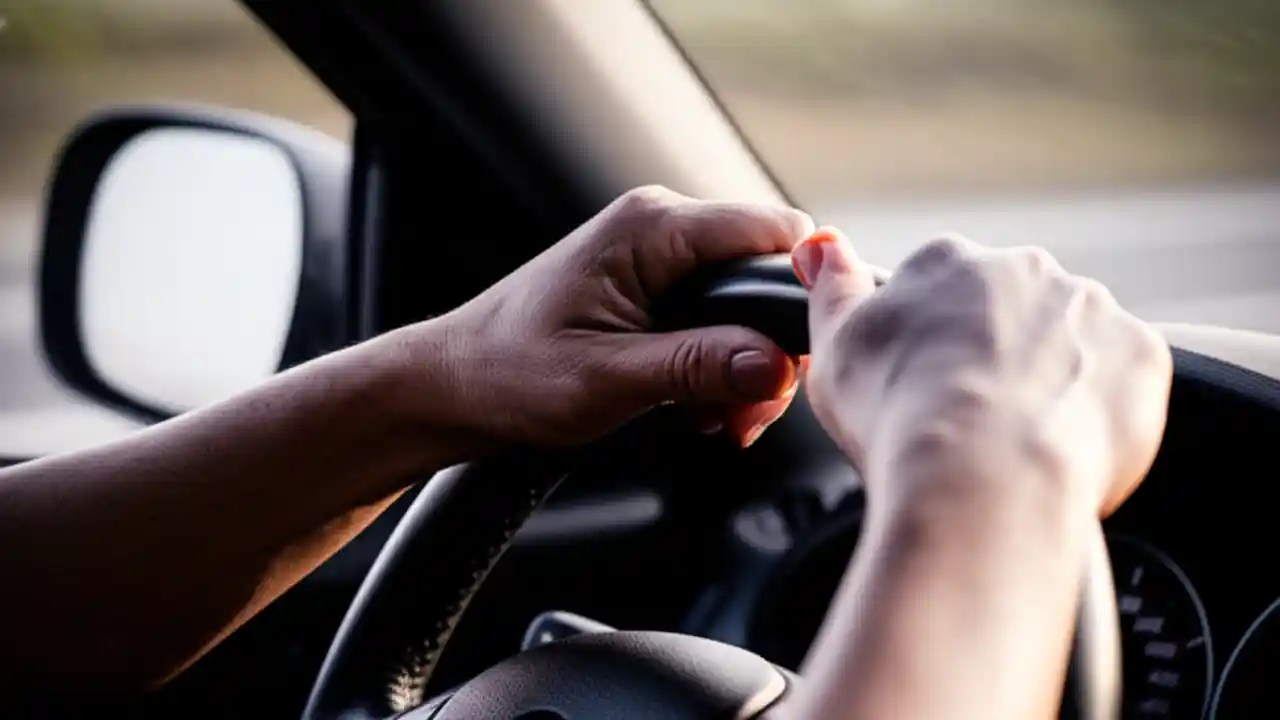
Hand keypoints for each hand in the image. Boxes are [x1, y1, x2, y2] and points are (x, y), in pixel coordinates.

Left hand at [405, 186, 812, 448]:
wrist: (453, 388)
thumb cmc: (508, 374)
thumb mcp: (608, 379)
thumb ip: (698, 366)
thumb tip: (776, 365)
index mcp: (652, 228)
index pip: (775, 231)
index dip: (800, 294)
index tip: (795, 361)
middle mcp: (661, 229)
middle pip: (766, 274)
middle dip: (770, 350)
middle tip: (746, 415)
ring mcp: (658, 259)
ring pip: (746, 306)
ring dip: (745, 369)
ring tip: (717, 421)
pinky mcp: (653, 290)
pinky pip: (718, 320)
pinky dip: (720, 368)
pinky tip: (698, 408)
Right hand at [795, 229, 1171, 517]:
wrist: (983, 480)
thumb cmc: (900, 418)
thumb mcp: (836, 349)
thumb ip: (832, 290)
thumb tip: (820, 246)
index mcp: (946, 263)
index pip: (940, 289)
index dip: (931, 345)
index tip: (924, 387)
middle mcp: (1022, 269)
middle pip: (1010, 310)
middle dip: (995, 355)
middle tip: (970, 420)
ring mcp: (1089, 309)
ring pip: (1070, 342)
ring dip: (1051, 378)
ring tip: (1018, 442)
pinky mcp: (1141, 356)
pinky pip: (1122, 380)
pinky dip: (1099, 410)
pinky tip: (1062, 447)